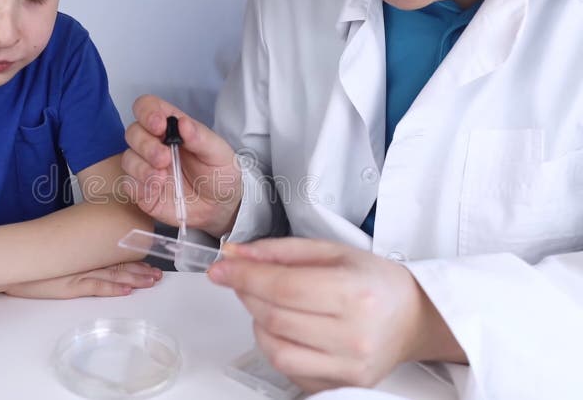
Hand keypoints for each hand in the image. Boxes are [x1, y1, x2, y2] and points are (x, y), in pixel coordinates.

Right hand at [4, 262, 162, 298]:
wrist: (12, 263)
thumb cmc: (33, 260)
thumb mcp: (59, 252)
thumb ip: (76, 251)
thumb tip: (90, 250)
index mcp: (85, 253)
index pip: (115, 256)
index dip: (135, 259)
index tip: (150, 261)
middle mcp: (86, 262)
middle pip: (119, 266)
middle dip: (141, 270)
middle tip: (159, 274)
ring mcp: (79, 273)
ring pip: (114, 276)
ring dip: (134, 279)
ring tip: (151, 281)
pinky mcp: (70, 285)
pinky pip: (96, 287)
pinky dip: (112, 289)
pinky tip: (126, 290)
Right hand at [121, 95, 241, 236]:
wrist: (219, 205)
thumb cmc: (219, 173)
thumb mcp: (218, 153)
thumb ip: (201, 138)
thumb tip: (183, 123)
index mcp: (170, 127)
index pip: (147, 107)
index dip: (147, 112)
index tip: (159, 125)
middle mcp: (153, 143)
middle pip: (133, 132)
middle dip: (146, 144)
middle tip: (164, 158)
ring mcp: (145, 166)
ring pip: (128, 159)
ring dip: (142, 167)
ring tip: (163, 177)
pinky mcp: (141, 189)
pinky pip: (129, 184)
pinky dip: (141, 186)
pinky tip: (157, 189)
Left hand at [207, 238, 464, 392]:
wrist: (414, 318)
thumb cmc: (375, 282)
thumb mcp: (332, 251)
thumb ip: (280, 252)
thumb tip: (235, 256)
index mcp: (355, 292)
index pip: (282, 287)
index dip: (244, 277)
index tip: (221, 268)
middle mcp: (354, 335)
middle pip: (274, 317)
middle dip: (248, 294)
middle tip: (245, 279)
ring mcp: (348, 366)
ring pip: (275, 349)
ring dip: (258, 323)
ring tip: (270, 305)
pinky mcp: (342, 385)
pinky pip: (289, 369)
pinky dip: (276, 346)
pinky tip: (287, 329)